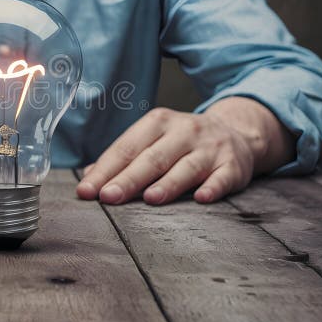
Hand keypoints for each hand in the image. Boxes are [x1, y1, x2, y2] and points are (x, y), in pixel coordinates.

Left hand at [76, 98, 294, 204]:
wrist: (235, 134)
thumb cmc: (181, 143)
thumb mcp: (152, 140)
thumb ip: (123, 158)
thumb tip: (88, 177)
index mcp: (158, 122)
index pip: (126, 148)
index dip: (105, 169)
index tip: (86, 190)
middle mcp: (184, 131)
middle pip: (152, 158)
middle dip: (128, 178)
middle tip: (108, 197)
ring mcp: (210, 148)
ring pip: (186, 167)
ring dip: (168, 184)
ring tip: (149, 199)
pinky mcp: (233, 165)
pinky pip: (222, 177)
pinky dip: (212, 187)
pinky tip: (201, 198)